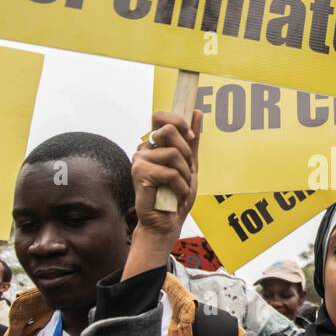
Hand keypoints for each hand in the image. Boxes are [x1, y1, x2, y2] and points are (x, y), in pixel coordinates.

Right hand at [134, 110, 201, 235]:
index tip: (190, 137)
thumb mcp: (189, 164)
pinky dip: (180, 186)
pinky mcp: (139, 172)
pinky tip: (175, 195)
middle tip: (186, 171)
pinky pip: (170, 172)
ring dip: (185, 174)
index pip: (160, 117)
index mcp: (155, 144)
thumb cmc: (176, 195)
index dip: (178, 122)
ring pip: (173, 153)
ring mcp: (140, 159)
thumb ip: (192, 140)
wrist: (167, 222)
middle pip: (168, 130)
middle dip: (186, 152)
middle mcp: (144, 148)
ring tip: (179, 187)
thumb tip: (196, 112)